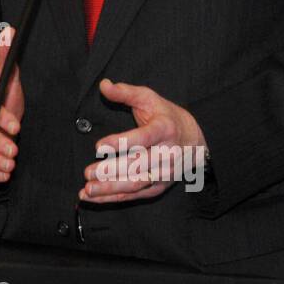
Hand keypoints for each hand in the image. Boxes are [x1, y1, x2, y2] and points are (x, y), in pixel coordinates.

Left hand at [79, 78, 206, 202]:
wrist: (195, 139)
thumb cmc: (166, 116)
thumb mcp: (149, 98)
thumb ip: (125, 92)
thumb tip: (104, 85)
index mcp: (164, 129)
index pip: (142, 138)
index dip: (120, 143)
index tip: (99, 146)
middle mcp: (167, 153)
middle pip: (138, 165)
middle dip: (111, 171)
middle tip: (88, 173)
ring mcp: (164, 172)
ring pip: (136, 184)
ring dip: (111, 189)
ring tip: (87, 190)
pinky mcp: (160, 186)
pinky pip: (136, 195)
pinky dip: (115, 199)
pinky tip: (96, 198)